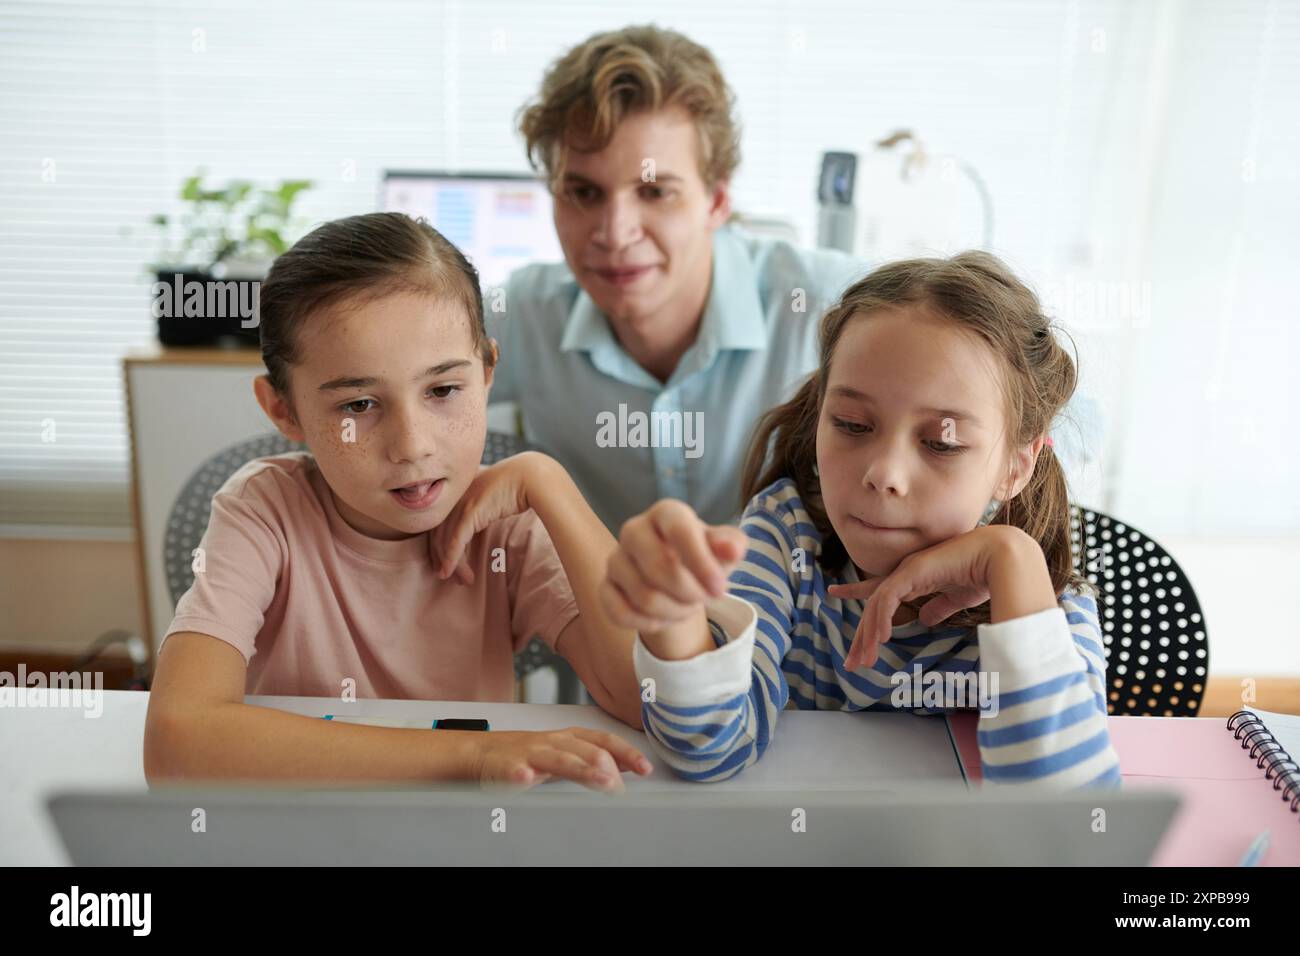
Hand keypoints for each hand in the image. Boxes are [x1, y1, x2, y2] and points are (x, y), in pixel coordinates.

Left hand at [431, 451, 551, 584]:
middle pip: (437, 533)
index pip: (439, 523)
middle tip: (448, 576)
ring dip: (451, 564)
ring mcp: (462, 503)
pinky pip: (456, 540)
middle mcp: (456, 497)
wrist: (531, 476)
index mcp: (459, 492)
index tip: (445, 563)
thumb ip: (482, 509)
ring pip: (446, 540)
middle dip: (441, 558)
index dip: (439, 545)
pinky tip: (450, 571)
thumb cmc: (518, 487)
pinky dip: (452, 558)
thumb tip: (482, 524)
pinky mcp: (471, 512)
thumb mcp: (493, 497)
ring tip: (461, 581)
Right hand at [472, 726, 652, 791]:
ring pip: (558, 759)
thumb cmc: (524, 754)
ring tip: (601, 779)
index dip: (626, 752)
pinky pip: (513, 769)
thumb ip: (590, 760)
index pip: (603, 741)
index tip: (645, 768)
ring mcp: (529, 753)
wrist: (478, 752)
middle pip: (584, 750)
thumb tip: (623, 768)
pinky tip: (526, 778)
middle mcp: (552, 742)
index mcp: (568, 738)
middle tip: (622, 784)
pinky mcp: (505, 765)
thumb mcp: (562, 754)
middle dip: (607, 765)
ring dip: (581, 769)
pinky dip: (520, 773)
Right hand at [599, 499, 747, 634]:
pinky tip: (663, 618)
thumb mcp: (726, 550)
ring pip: (644, 597)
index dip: (701, 562)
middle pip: (658, 567)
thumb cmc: (705, 557)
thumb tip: (731, 549)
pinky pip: (621, 614)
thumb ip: (732, 545)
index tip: (719, 587)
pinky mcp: (605, 587)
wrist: (680, 578)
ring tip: (688, 606)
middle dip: (690, 593)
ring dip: (676, 611)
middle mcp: (634, 530)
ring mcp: (615, 559)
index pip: (679, 530)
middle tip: (705, 598)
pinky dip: (650, 624)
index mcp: (666, 513)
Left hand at [828, 526, 1024, 670]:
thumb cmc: (983, 575)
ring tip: (865, 661)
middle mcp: (906, 573)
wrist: (1000, 558)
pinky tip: (880, 639)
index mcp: (915, 577)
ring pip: (876, 606)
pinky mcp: (912, 572)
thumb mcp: (955, 598)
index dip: (856, 591)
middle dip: (862, 635)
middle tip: (852, 662)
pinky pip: (886, 600)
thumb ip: (938, 607)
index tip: (835, 592)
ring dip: (869, 636)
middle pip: (873, 606)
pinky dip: (881, 620)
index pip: (879, 588)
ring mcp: (907, 571)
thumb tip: (924, 620)